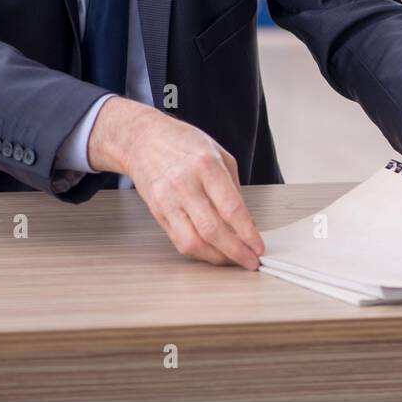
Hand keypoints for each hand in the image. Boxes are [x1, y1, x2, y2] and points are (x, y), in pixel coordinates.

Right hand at [88, 98, 262, 269]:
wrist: (143, 140)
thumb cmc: (183, 143)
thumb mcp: (219, 155)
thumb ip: (234, 189)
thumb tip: (246, 222)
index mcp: (206, 166)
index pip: (231, 208)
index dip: (248, 233)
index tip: (258, 247)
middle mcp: (185, 184)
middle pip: (213, 230)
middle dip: (236, 252)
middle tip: (250, 261)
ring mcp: (168, 200)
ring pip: (193, 242)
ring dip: (217, 258)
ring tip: (233, 260)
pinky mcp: (158, 212)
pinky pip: (179, 241)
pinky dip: (199, 252)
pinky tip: (213, 252)